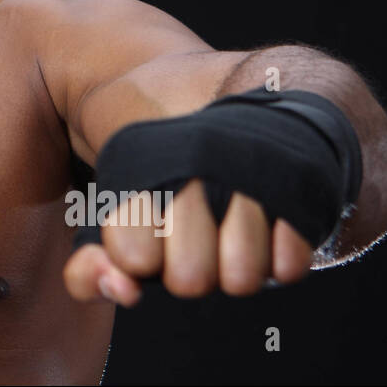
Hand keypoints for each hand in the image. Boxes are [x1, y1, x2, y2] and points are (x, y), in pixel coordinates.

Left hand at [62, 179, 313, 305]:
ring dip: (232, 268)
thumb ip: (89, 264)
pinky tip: (263, 231)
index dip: (136, 258)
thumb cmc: (154, 168)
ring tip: (224, 232)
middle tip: (187, 237)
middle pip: (190, 279)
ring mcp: (252, 178)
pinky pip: (290, 265)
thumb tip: (123, 292)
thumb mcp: (105, 206)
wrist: (212, 93)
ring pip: (242, 278)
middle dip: (184, 272)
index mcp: (143, 166)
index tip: (142, 233)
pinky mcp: (298, 190)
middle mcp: (198, 168)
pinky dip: (277, 259)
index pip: (134, 257)